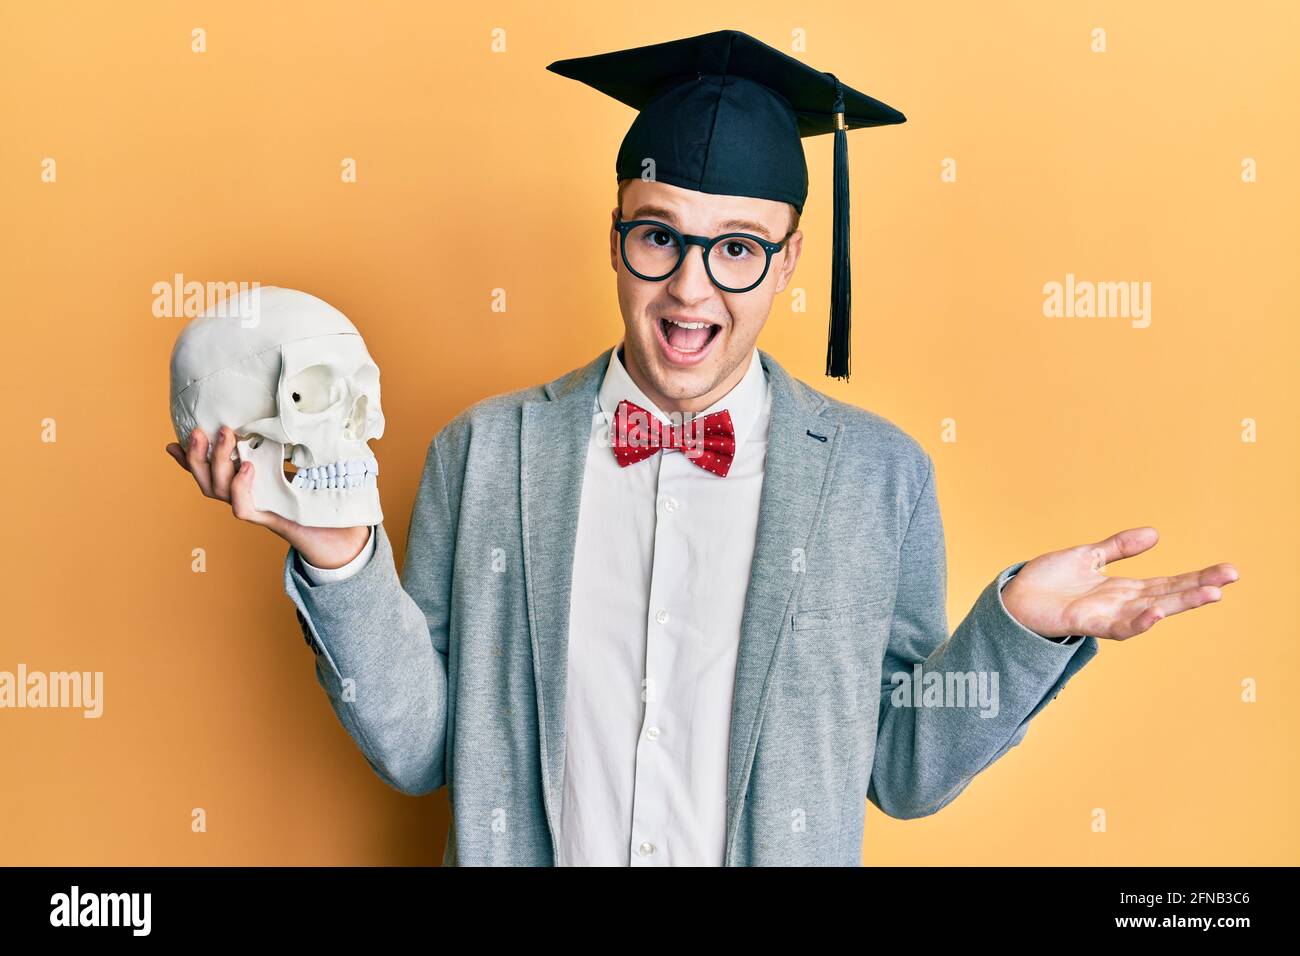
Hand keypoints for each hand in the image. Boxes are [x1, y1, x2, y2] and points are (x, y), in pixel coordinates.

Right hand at [165, 426, 370, 568]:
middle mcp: (244, 498)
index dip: (188, 460)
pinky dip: (240, 488)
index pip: (209, 472)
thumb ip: (287, 443)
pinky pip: (243, 508)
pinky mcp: (269, 520)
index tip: (173, 440)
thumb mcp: (300, 462)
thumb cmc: (319, 494)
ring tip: (227, 436)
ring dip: (219, 462)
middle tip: (202, 429)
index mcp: (246, 485)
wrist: (339, 528)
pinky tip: (247, 468)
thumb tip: (288, 410)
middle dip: (197, 455)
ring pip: (219, 491)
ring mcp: (255, 509)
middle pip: (206, 481)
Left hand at [999, 527, 1237, 639]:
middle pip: (1168, 595)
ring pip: (1151, 611)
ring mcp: (1105, 615)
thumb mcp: (1088, 556)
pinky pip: (1117, 627)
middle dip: (1199, 587)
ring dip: (1180, 603)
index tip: (1228, 571)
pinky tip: (1157, 612)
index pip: (1168, 582)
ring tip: (1211, 594)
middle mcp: (1120, 604)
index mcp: (1123, 589)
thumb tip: (1155, 534)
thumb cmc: (1048, 581)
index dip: (1196, 577)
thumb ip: (1119, 548)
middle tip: (1232, 576)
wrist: (1014, 598)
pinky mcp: (1086, 624)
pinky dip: (1138, 622)